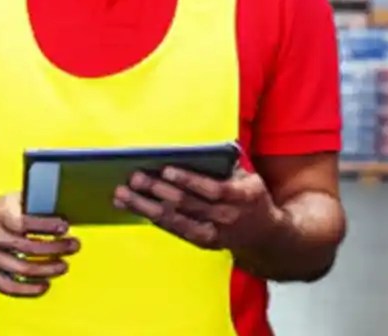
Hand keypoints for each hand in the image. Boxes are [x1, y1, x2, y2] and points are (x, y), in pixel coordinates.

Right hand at [0, 193, 80, 297]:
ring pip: (20, 270)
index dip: (46, 226)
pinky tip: (45, 285)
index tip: (64, 227)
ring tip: (64, 265)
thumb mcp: (7, 201)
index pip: (24, 222)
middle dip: (55, 249)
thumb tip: (62, 206)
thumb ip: (31, 203)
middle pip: (26, 248)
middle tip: (74, 246)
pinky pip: (8, 287)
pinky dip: (28, 290)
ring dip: (47, 269)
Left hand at [113, 166, 283, 253]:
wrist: (265, 236)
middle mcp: (226, 217)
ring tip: (122, 194)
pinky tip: (134, 206)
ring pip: (173, 219)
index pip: (212, 189)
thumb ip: (228, 162)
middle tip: (134, 177)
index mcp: (242, 196)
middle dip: (157, 190)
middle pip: (186, 204)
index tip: (166, 169)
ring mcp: (212, 233)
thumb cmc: (251, 197)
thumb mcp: (248, 177)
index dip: (188, 180)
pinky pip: (172, 229)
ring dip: (144, 206)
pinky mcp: (201, 242)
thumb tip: (201, 146)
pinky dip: (151, 217)